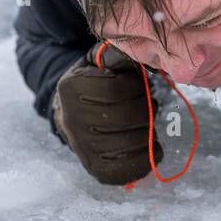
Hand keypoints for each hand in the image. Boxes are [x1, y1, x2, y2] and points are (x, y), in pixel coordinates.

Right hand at [52, 44, 160, 185]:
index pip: (118, 88)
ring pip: (133, 141)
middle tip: (147, 105)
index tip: (138, 85)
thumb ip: (116, 55)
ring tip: (144, 124)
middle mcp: (73, 120)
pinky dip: (148, 157)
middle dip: (147, 108)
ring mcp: (83, 147)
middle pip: (128, 116)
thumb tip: (135, 52)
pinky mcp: (95, 169)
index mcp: (72, 87)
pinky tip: (149, 145)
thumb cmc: (93, 83)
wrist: (70, 114)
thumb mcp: (98, 61)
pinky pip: (130, 168)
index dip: (137, 85)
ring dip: (149, 131)